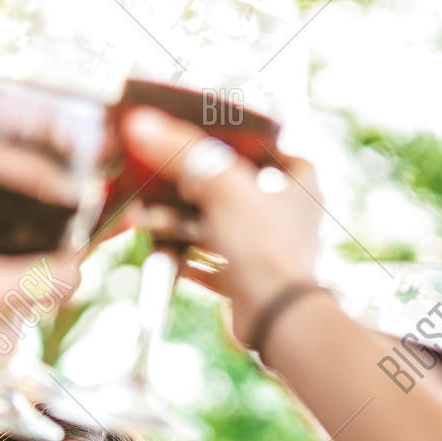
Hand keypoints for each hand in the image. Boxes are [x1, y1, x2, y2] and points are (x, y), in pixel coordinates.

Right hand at [118, 107, 323, 347]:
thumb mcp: (220, 186)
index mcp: (300, 184)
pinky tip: (164, 254)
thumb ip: (181, 152)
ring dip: (185, 224)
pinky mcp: (249, 281)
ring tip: (150, 219)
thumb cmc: (263, 245)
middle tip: (164, 181)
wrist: (274, 316)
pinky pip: (213, 264)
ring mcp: (269, 250)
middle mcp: (289, 216)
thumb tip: (141, 123)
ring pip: (221, 227)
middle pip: (237, 190)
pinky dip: (188, 258)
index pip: (276, 150)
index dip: (242, 144)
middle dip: (195, 188)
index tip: (210, 141)